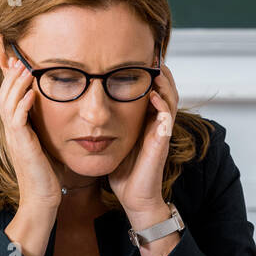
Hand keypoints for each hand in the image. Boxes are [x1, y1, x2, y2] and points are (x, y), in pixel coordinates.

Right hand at [0, 41, 60, 208]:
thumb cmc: (46, 176)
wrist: (41, 200)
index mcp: (16, 130)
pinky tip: (31, 92)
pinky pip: (16, 120)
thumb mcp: (45, 145)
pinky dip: (22, 104)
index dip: (8, 77)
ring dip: (16, 84)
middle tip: (16, 55)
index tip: (14, 59)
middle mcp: (11, 131)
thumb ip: (44, 128)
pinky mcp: (20, 145)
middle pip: (2, 95)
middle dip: (8, 74)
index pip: (7, 97)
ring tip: (24, 68)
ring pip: (6, 103)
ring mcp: (13, 138)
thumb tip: (55, 112)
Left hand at [106, 60, 179, 216]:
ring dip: (164, 84)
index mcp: (146, 122)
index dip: (148, 76)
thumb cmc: (124, 172)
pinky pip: (166, 120)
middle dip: (161, 73)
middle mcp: (157, 125)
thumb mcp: (113, 142)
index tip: (138, 60)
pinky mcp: (162, 143)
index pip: (153, 91)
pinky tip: (152, 96)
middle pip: (166, 91)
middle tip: (152, 57)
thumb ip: (106, 126)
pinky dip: (161, 106)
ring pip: (171, 100)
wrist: (134, 198)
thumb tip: (85, 112)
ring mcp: (161, 133)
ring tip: (156, 70)